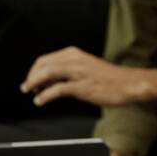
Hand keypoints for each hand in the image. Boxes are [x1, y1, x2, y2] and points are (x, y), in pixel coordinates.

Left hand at [21, 46, 156, 107]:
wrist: (129, 84)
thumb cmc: (111, 79)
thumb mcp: (87, 68)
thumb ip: (70, 72)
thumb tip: (52, 83)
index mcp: (74, 54)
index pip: (45, 59)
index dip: (34, 70)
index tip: (30, 80)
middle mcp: (74, 60)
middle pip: (42, 65)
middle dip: (31, 77)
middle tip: (27, 88)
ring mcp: (78, 72)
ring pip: (46, 74)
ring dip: (33, 84)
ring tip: (30, 93)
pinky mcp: (82, 86)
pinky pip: (57, 90)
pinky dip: (44, 96)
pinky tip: (40, 101)